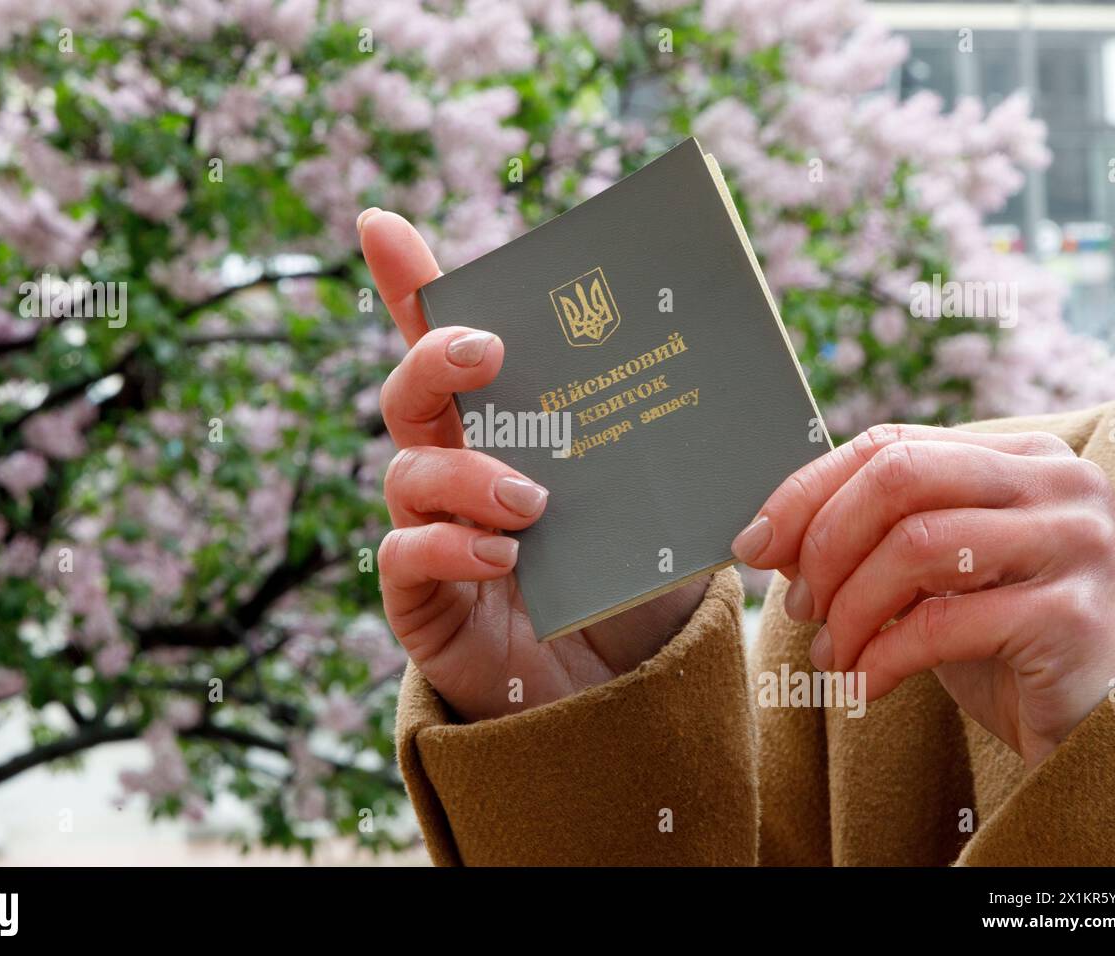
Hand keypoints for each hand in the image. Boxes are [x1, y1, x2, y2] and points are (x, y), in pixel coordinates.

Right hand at [360, 208, 706, 722]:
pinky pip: (406, 556)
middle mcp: (454, 465)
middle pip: (411, 391)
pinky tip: (503, 555)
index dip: (409, 283)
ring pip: (407, 472)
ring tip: (533, 501)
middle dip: (436, 359)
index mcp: (504, 426)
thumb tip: (734, 364)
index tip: (380, 222)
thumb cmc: (629, 575)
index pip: (448, 343)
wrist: (614, 686)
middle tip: (487, 353)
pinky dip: (449, 545)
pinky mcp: (421, 596)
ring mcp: (429, 528)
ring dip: (467, 475)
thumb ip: (674, 440)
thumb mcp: (659, 496)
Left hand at [734, 424, 1114, 767]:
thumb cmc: (1009, 645)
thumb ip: (871, 543)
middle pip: (899, 477)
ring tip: (829, 655)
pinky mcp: (1072, 613)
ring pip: (915, 545)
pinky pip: (941, 622)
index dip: (808, 491)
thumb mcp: (934, 581)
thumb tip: (771, 537)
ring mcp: (1074, 542)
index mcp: (1020, 457)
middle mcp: (1057, 483)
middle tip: (797, 606)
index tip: (755, 542)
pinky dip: (881, 656)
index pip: (890, 445)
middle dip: (825, 544)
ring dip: (849, 609)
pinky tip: (862, 684)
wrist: (1105, 724)